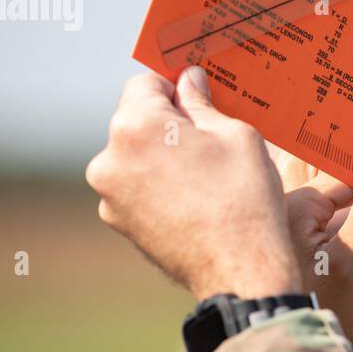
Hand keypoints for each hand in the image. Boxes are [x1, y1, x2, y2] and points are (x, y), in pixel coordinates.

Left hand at [86, 67, 300, 299]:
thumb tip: (189, 81)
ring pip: (136, 156)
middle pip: (137, 121)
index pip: (146, 83)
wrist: (241, 270)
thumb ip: (202, 102)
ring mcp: (109, 196)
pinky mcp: (119, 223)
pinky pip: (137, 187)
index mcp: (135, 127)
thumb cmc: (243, 197)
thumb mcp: (235, 134)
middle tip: (210, 140)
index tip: (200, 97)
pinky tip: (193, 200)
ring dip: (162, 155)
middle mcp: (109, 159)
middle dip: (168, 123)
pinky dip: (158, 185)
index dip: (176, 86)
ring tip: (205, 176)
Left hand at [283, 172, 352, 338]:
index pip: (342, 180)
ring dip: (349, 221)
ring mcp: (276, 237)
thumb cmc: (314, 307)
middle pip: (331, 198)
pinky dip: (334, 238)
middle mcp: (276, 214)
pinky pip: (313, 236)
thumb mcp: (351, 262)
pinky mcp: (280, 257)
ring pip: (323, 217)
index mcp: (290, 206)